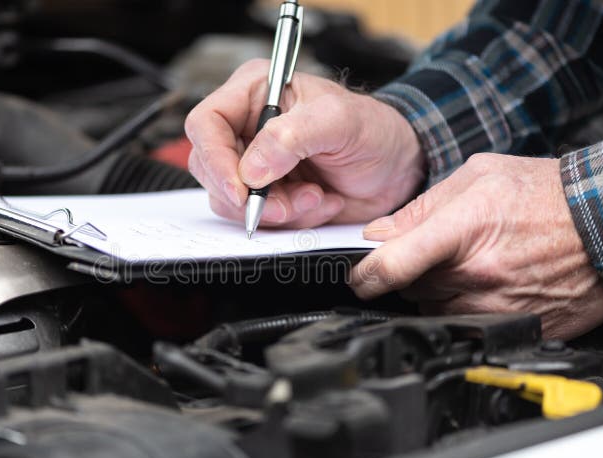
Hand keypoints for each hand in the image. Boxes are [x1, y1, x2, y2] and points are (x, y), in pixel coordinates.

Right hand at [184, 59, 425, 227]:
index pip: (205, 123)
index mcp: (254, 93)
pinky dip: (292, 219)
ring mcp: (256, 165)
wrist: (397, 167)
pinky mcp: (268, 195)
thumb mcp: (339, 121)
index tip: (242, 188)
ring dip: (277, 209)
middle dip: (251, 195)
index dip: (215, 159)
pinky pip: (258, 218)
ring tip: (316, 195)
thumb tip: (251, 169)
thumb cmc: (373, 130)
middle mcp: (247, 128)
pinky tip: (320, 201)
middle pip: (210, 168)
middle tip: (291, 201)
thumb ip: (292, 137)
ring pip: (231, 200)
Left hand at [350, 153, 602, 339]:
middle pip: (409, 289)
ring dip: (436, 292)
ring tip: (468, 264)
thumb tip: (381, 232)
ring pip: (434, 310)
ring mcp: (497, 306)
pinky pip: (468, 325)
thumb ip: (422, 206)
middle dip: (409, 273)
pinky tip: (487, 283)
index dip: (364, 275)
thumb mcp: (478, 176)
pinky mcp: (516, 326)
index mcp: (463, 231)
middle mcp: (477, 275)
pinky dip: (465, 309)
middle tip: (435, 251)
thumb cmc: (548, 195)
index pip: (392, 265)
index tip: (358, 277)